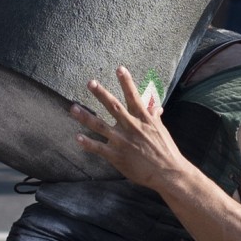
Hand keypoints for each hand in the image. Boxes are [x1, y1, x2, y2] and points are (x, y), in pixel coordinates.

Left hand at [70, 66, 187, 190]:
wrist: (168, 172)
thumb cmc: (166, 151)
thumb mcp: (161, 130)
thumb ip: (154, 117)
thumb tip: (155, 106)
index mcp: (144, 119)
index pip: (134, 96)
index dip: (127, 82)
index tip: (120, 68)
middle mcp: (131, 127)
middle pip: (113, 107)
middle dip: (101, 94)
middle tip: (90, 82)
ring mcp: (122, 141)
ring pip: (100, 126)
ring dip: (85, 116)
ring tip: (73, 108)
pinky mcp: (117, 156)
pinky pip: (99, 148)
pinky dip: (87, 143)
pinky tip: (77, 137)